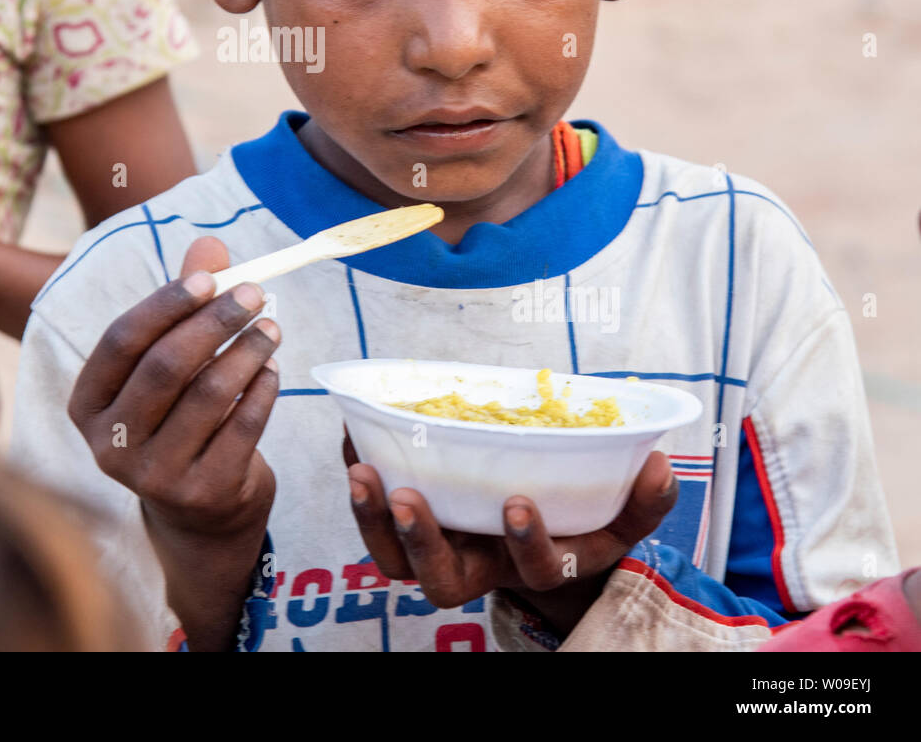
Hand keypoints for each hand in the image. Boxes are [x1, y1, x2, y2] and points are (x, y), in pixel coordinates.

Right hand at [69, 237, 281, 649]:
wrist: (200, 511)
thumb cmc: (178, 416)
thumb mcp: (169, 362)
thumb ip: (184, 303)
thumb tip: (210, 245)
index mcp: (87, 403)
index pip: (122, 340)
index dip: (166, 303)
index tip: (210, 278)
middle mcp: (110, 444)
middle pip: (165, 366)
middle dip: (215, 322)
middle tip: (255, 293)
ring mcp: (153, 476)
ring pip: (208, 395)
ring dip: (247, 352)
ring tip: (271, 328)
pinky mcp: (200, 494)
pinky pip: (241, 428)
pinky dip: (262, 392)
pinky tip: (272, 371)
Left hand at [343, 429, 677, 637]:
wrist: (533, 537)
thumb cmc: (576, 523)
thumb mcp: (617, 520)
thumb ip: (643, 501)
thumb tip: (662, 466)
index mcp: (532, 563)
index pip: (531, 569)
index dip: (526, 543)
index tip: (518, 503)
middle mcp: (477, 565)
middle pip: (439, 579)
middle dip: (421, 542)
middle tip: (408, 498)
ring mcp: (437, 547)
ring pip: (392, 559)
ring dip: (372, 518)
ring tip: (363, 472)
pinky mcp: (407, 520)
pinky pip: (373, 513)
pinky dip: (360, 476)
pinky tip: (353, 436)